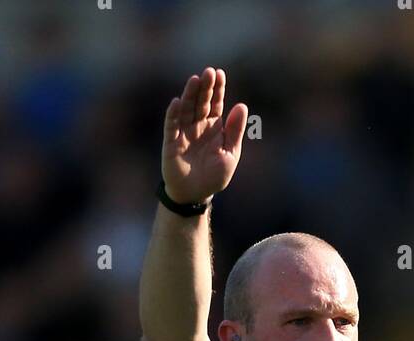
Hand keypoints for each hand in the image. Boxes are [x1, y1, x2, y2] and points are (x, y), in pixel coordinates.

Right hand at [162, 67, 247, 204]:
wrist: (195, 195)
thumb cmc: (214, 176)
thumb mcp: (230, 154)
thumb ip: (235, 131)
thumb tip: (241, 105)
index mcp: (214, 127)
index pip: (215, 103)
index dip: (218, 89)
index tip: (220, 74)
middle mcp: (198, 125)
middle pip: (201, 102)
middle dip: (205, 87)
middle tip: (209, 72)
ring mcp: (184, 132)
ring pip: (187, 109)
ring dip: (190, 94)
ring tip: (195, 80)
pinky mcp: (171, 142)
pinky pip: (172, 125)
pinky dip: (173, 114)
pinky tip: (177, 102)